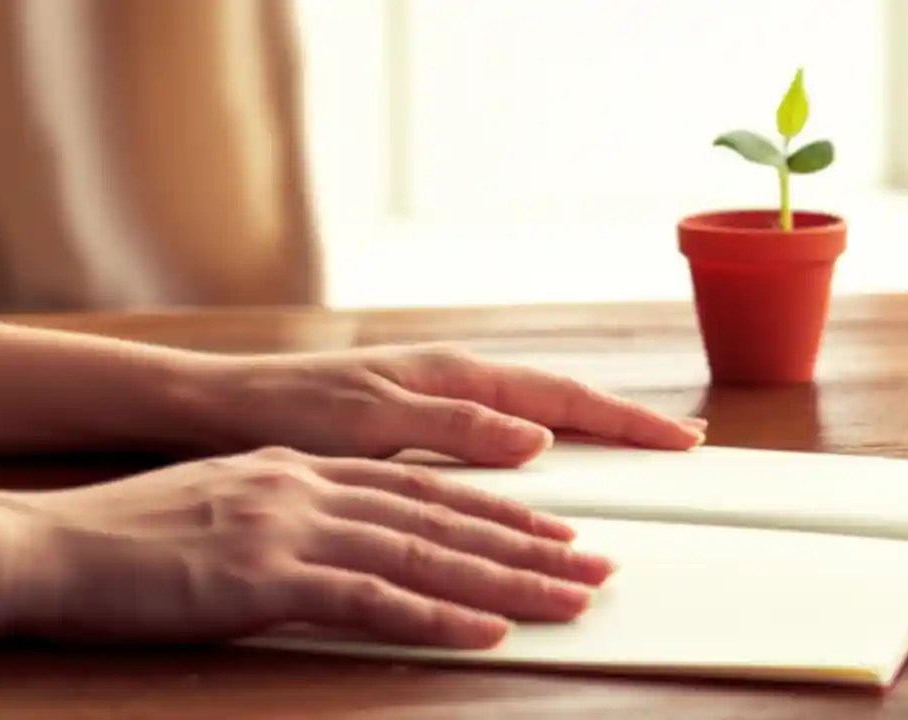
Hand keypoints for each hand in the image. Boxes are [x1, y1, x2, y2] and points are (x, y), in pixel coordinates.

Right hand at [0, 447, 611, 647]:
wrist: (60, 543)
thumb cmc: (142, 532)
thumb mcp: (236, 500)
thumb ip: (302, 506)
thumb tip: (353, 528)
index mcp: (310, 469)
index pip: (427, 489)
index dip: (499, 511)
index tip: (556, 533)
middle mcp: (314, 487)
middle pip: (445, 517)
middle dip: (528, 545)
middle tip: (593, 566)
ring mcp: (293, 528)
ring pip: (425, 554)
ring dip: (506, 581)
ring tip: (570, 599)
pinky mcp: (266, 577)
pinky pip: (369, 600)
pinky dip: (434, 617)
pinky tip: (485, 633)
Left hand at [193, 345, 705, 465]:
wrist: (225, 405)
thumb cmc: (291, 412)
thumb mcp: (372, 424)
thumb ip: (457, 429)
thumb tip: (540, 437)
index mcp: (456, 377)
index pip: (562, 398)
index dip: (625, 421)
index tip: (680, 439)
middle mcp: (457, 379)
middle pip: (562, 397)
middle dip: (624, 419)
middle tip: (682, 440)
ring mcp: (441, 394)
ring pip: (537, 409)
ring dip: (591, 425)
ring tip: (636, 442)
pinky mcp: (421, 414)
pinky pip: (505, 425)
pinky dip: (546, 436)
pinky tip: (551, 451)